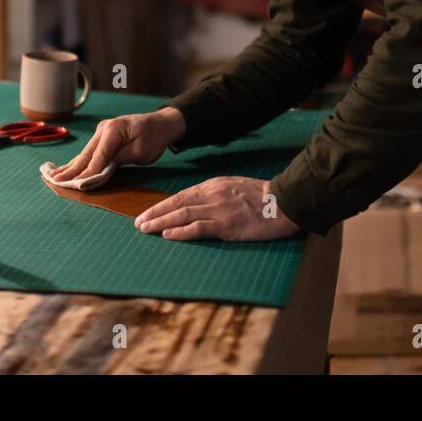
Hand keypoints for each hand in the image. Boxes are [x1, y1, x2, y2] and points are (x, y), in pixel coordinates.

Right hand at [49, 107, 185, 181]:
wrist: (161, 124)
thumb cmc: (154, 138)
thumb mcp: (140, 152)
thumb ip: (119, 160)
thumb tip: (99, 170)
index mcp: (113, 130)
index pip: (98, 157)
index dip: (87, 172)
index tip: (76, 185)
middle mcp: (103, 128)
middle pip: (86, 154)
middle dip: (71, 169)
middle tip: (55, 181)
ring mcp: (101, 131)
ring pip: (85, 153)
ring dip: (71, 166)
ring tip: (53, 176)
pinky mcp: (102, 136)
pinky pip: (90, 152)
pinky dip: (79, 161)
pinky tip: (65, 168)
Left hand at [135, 177, 300, 241]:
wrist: (283, 202)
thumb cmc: (262, 198)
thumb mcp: (234, 188)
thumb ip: (216, 195)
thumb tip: (196, 204)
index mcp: (214, 185)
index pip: (182, 195)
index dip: (162, 205)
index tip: (147, 213)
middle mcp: (212, 195)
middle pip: (177, 204)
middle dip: (155, 213)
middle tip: (138, 223)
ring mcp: (219, 209)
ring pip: (183, 215)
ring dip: (161, 222)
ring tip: (145, 229)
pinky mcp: (227, 224)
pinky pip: (199, 228)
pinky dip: (181, 232)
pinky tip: (167, 235)